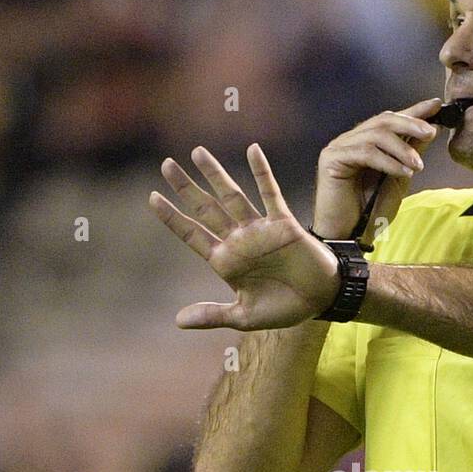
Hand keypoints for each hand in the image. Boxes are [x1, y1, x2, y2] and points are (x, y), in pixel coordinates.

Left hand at [148, 144, 339, 329]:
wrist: (320, 300)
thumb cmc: (283, 308)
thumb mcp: (244, 317)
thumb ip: (212, 315)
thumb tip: (178, 321)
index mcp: (225, 262)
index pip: (192, 234)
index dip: (172, 217)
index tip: (153, 197)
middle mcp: (238, 241)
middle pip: (206, 209)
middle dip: (186, 188)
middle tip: (166, 164)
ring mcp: (259, 229)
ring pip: (232, 196)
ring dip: (215, 174)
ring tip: (197, 151)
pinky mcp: (283, 223)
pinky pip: (270, 194)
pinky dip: (261, 172)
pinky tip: (252, 150)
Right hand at [312, 98, 440, 242]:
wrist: (350, 239)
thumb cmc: (371, 214)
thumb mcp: (399, 179)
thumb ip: (411, 154)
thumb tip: (431, 130)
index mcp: (365, 144)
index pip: (390, 120)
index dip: (413, 111)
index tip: (437, 105)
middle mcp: (350, 141)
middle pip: (382, 121)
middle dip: (410, 124)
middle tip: (431, 132)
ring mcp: (339, 148)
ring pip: (375, 134)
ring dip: (402, 148)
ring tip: (417, 166)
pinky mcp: (331, 159)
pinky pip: (365, 152)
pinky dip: (388, 161)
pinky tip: (403, 172)